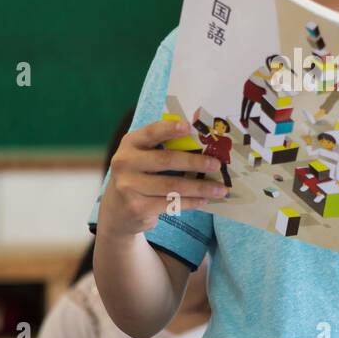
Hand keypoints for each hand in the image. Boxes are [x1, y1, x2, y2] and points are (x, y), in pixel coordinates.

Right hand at [98, 118, 227, 237]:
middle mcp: (125, 163)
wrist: (118, 210)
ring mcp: (129, 186)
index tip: (188, 126)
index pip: (150, 132)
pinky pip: (170, 204)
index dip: (169, 128)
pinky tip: (204, 200)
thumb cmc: (140, 176)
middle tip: (217, 165)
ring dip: (200, 187)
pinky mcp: (137, 207)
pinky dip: (191, 202)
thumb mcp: (143, 157)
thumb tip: (204, 146)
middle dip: (195, 162)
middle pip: (166, 160)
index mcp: (130, 144)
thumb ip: (163, 148)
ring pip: (172, 186)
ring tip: (220, 189)